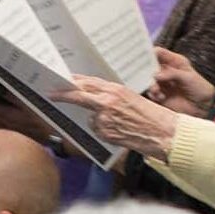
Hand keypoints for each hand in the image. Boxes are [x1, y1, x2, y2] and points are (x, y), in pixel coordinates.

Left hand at [55, 76, 177, 160]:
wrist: (162, 133)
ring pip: (91, 117)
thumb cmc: (151, 115)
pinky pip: (98, 130)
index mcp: (115, 90)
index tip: (62, 80)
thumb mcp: (132, 98)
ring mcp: (104, 119)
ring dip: (98, 119)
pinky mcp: (105, 133)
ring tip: (119, 122)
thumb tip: (94, 97)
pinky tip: (120, 131)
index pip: (88, 83)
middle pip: (79, 96)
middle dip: (64, 95)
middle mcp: (107, 102)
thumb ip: (112, 96)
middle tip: (52, 93)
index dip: (73, 82)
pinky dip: (105, 130)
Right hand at [148, 48, 214, 115]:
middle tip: (149, 75)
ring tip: (156, 89)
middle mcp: (166, 71)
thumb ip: (172, 74)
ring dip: (151, 84)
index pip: (159, 53)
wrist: (202, 107)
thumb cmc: (200, 89)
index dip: (150, 53)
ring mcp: (162, 83)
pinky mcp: (160, 94)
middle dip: (147, 70)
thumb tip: (156, 74)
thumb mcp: (188, 77)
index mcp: (174, 62)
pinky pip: (151, 93)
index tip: (144, 57)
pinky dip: (154, 94)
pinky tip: (162, 97)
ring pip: (149, 80)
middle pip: (150, 66)